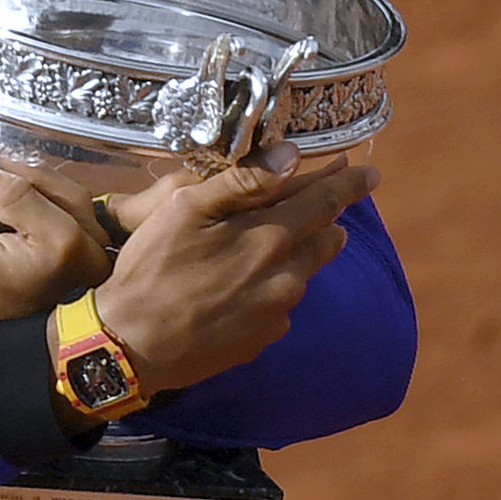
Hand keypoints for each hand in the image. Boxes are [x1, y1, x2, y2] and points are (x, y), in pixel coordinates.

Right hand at [90, 144, 380, 396]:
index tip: (369, 174)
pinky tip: (240, 288)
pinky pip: (281, 306)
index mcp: (270, 237)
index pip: (326, 202)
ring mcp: (277, 313)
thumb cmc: (152, 268)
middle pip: (327, 240)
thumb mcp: (185, 209)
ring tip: (269, 246)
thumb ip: (242, 181)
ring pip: (304, 273)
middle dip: (328, 219)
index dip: (348, 184)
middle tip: (319, 203)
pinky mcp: (263, 340)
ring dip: (298, 254)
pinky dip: (272, 289)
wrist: (132, 344)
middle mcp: (287, 277)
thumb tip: (292, 155)